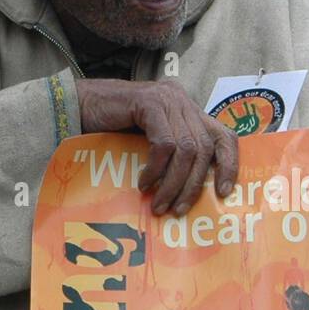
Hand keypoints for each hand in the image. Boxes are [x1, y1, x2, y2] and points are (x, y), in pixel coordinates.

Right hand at [75, 78, 236, 215]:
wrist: (78, 105)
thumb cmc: (112, 129)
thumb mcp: (151, 141)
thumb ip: (173, 155)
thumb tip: (189, 194)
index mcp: (189, 111)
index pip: (224, 136)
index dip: (230, 164)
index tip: (224, 192)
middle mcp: (182, 101)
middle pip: (205, 148)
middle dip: (193, 185)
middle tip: (178, 210)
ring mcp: (167, 99)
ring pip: (186, 149)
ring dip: (173, 183)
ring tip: (159, 204)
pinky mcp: (150, 103)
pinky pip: (163, 144)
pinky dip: (156, 169)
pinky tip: (143, 183)